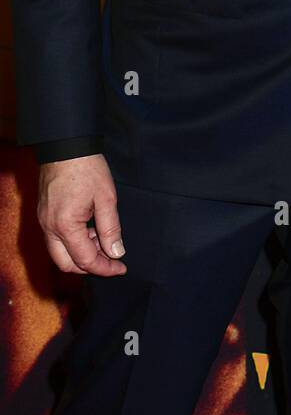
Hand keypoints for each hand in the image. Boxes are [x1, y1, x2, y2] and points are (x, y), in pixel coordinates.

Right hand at [38, 155, 126, 276]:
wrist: (65, 145)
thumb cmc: (87, 168)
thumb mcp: (106, 198)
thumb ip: (111, 229)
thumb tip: (117, 253)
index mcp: (66, 226)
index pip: (85, 260)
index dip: (105, 268)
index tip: (121, 268)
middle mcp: (50, 228)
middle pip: (66, 264)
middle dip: (89, 266)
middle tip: (111, 258)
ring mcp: (44, 222)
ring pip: (59, 254)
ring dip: (81, 254)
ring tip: (102, 238)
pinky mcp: (44, 214)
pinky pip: (56, 240)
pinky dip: (73, 243)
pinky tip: (90, 230)